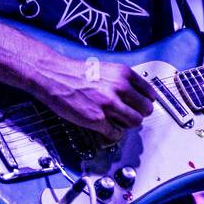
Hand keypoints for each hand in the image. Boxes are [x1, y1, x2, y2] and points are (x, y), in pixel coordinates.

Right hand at [28, 55, 155, 141]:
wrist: (54, 75)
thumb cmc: (76, 72)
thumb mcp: (106, 69)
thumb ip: (122, 81)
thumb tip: (135, 94)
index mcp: (124, 74)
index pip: (150, 93)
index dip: (146, 101)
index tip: (142, 106)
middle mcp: (120, 88)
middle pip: (146, 109)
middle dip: (138, 114)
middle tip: (130, 115)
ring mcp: (109, 104)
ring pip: (135, 122)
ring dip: (127, 125)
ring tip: (118, 122)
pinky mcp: (98, 119)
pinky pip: (116, 133)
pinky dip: (113, 134)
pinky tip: (107, 129)